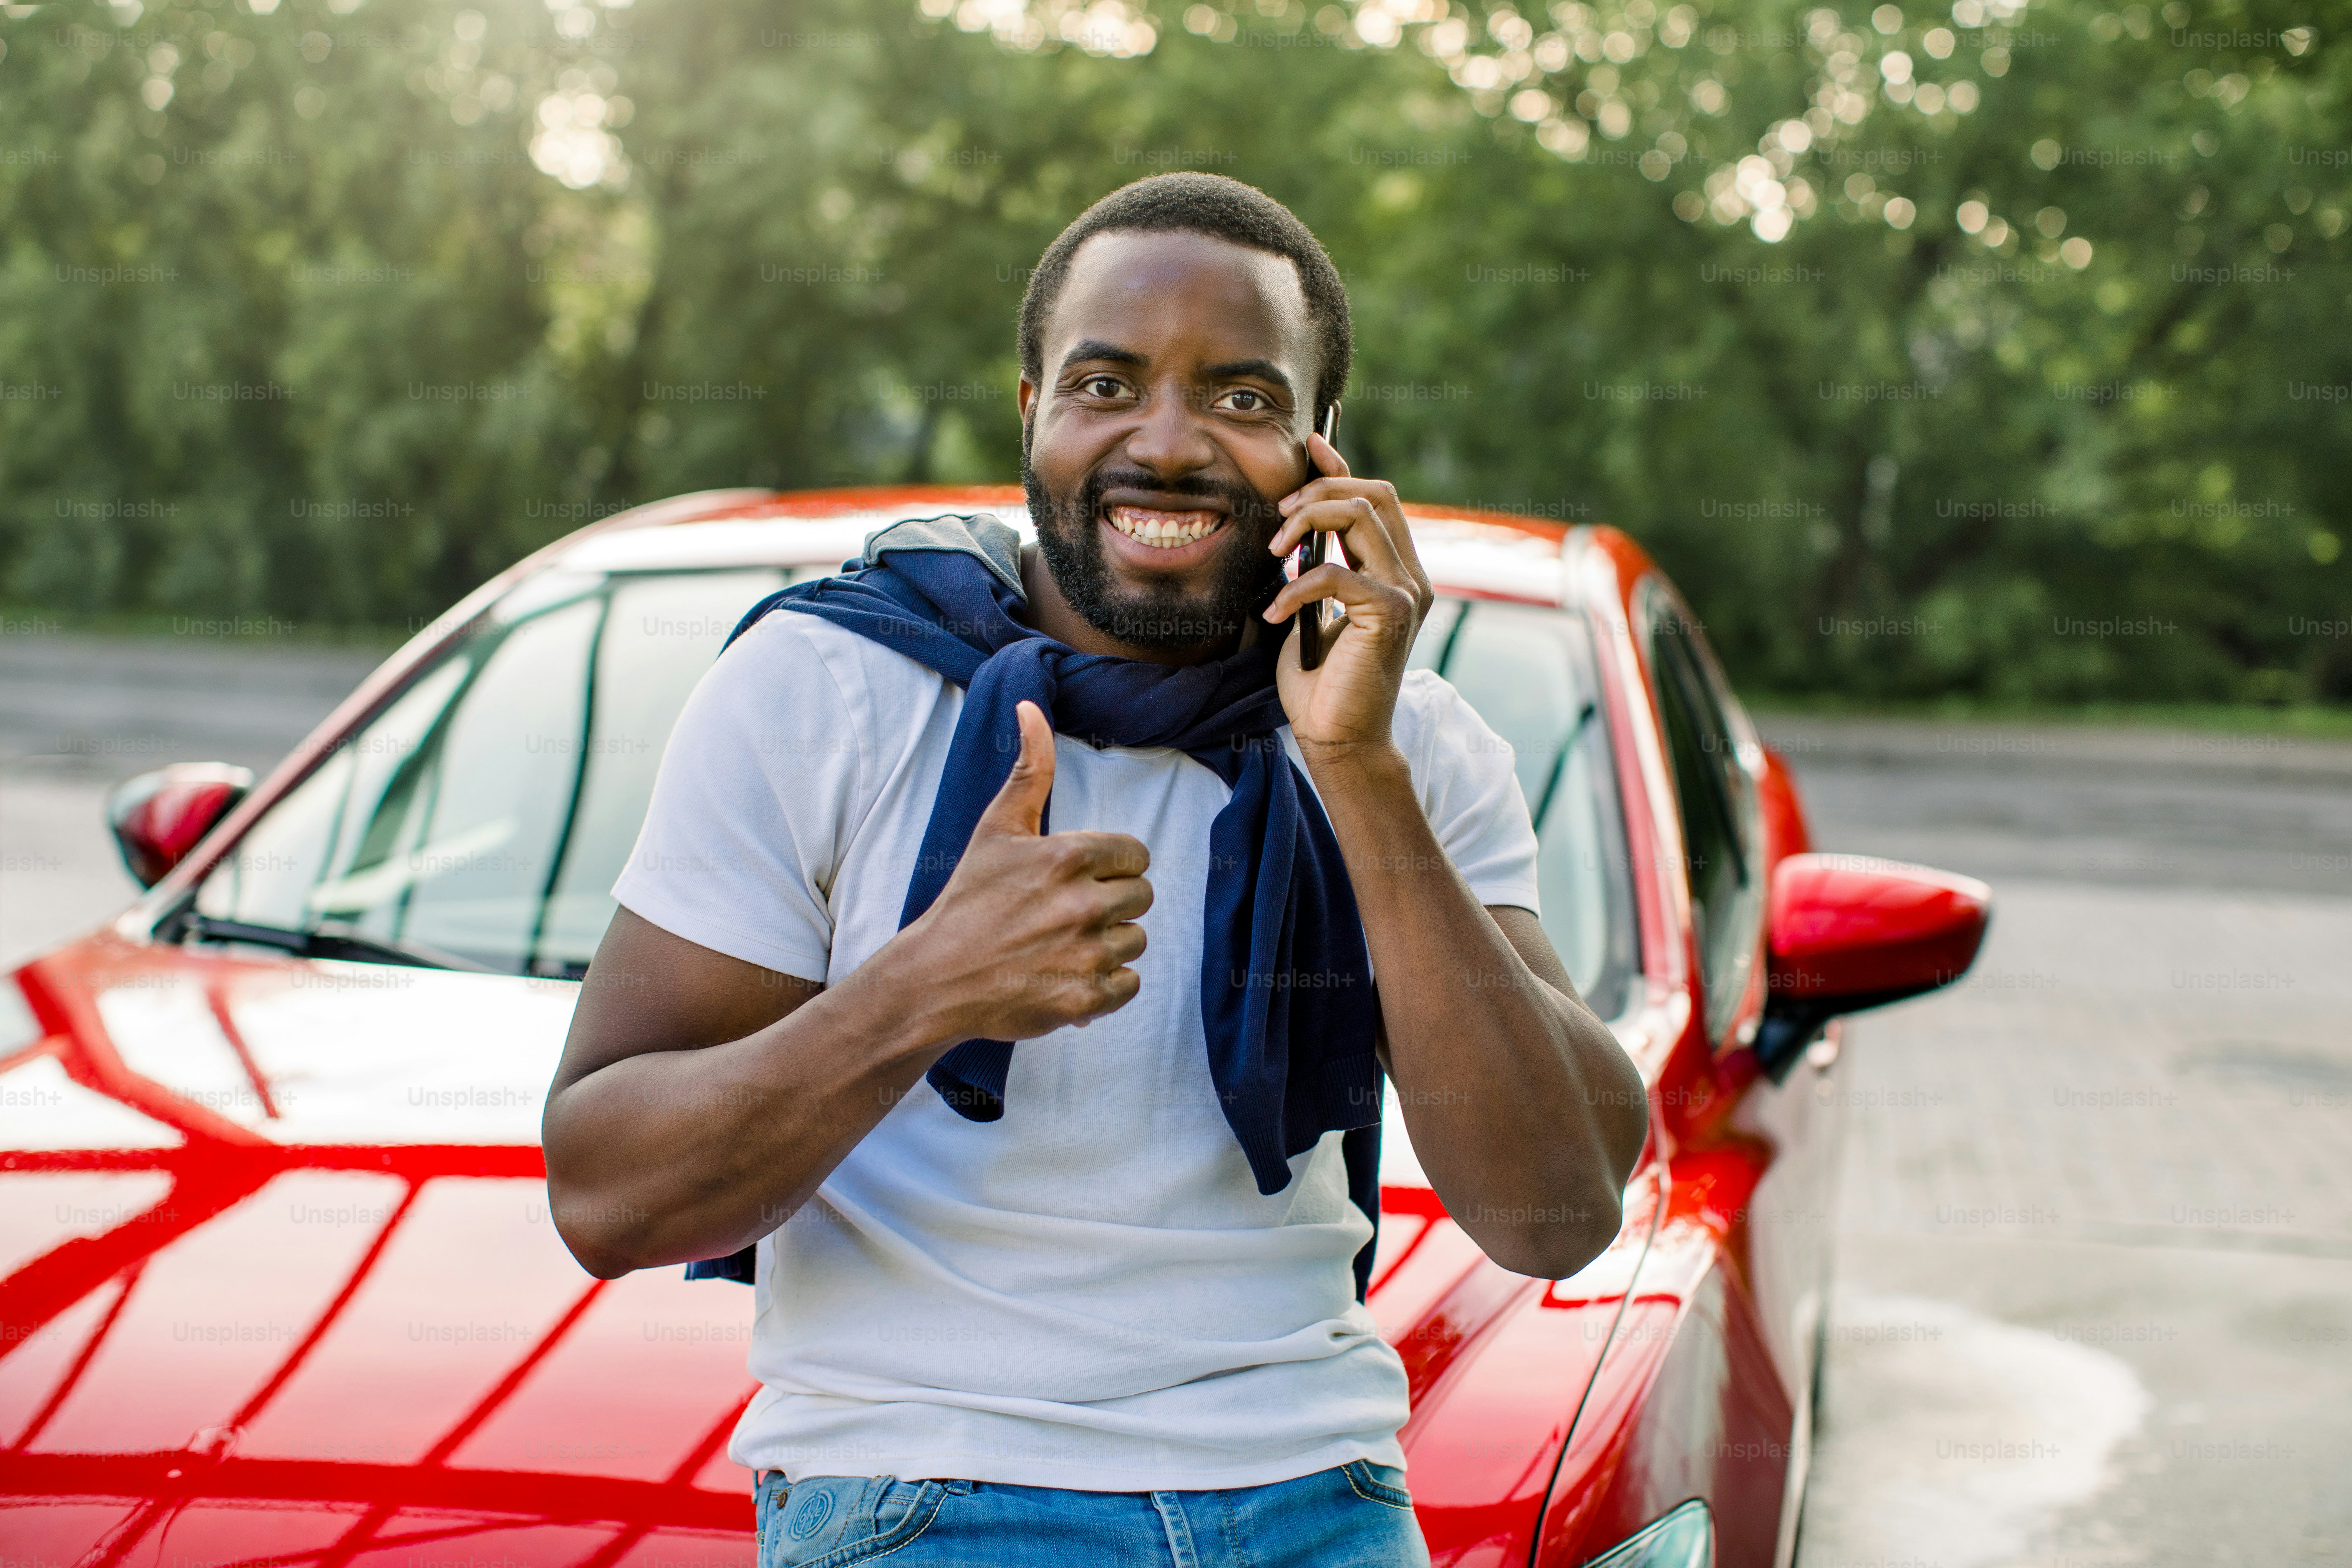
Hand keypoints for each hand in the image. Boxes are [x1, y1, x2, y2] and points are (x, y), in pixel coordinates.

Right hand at [898, 700, 1152, 1043]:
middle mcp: (1082, 904)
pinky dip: (1106, 984)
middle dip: (1111, 903)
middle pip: (1141, 897)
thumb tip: (1031, 706)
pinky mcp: (1085, 999)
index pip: (1135, 855)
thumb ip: (1030, 768)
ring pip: (1136, 940)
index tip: (1076, 878)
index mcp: (1068, 857)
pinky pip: (1130, 984)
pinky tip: (1068, 975)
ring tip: (1061, 945)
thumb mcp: (997, 827)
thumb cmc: (969, 899)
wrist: (935, 979)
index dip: (1110, 865)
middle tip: (1065, 913)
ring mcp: (1085, 954)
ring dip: (1107, 944)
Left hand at [1263, 430, 1435, 757]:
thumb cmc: (1321, 680)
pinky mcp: (1391, 612)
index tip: (1310, 445)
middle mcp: (1410, 575)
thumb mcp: (1311, 607)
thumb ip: (1313, 565)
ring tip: (1274, 553)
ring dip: (1306, 523)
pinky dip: (1296, 587)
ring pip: (1360, 515)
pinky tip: (1275, 612)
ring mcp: (1406, 592)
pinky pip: (1335, 573)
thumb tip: (1291, 522)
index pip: (1377, 497)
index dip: (1342, 468)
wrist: (1338, 737)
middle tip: (1279, 516)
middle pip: (1374, 493)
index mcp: (1396, 571)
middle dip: (1321, 490)